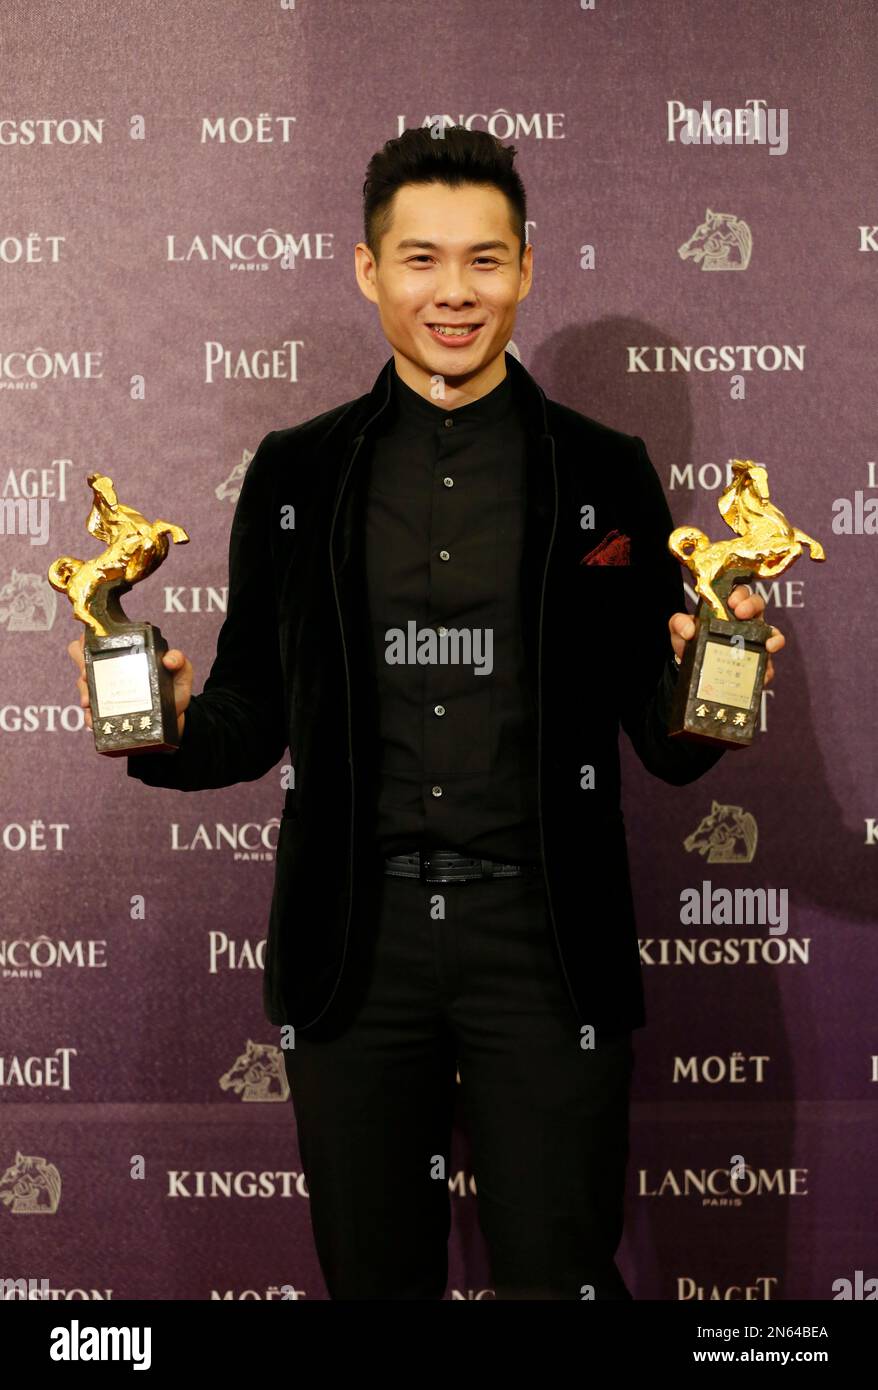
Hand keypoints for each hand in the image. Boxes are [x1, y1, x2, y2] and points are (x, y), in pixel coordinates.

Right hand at [67, 630, 193, 739]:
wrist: (175, 720)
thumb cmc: (175, 691)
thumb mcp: (181, 673)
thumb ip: (179, 661)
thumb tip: (169, 660)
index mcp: (125, 654)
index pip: (97, 640)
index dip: (86, 643)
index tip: (89, 652)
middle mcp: (111, 669)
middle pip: (82, 659)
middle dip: (81, 666)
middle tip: (88, 678)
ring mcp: (106, 690)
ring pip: (83, 685)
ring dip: (84, 692)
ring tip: (89, 702)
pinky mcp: (106, 711)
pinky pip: (90, 712)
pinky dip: (90, 716)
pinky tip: (93, 720)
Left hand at [668, 584, 785, 685]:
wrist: (690, 668)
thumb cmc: (689, 642)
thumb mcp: (680, 630)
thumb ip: (679, 624)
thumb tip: (689, 630)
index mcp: (728, 609)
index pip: (740, 592)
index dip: (740, 593)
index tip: (732, 601)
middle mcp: (745, 622)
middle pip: (758, 605)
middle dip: (752, 606)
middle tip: (741, 613)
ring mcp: (754, 642)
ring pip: (772, 633)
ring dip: (774, 636)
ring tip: (768, 644)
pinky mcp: (758, 664)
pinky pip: (769, 664)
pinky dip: (770, 666)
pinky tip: (765, 670)